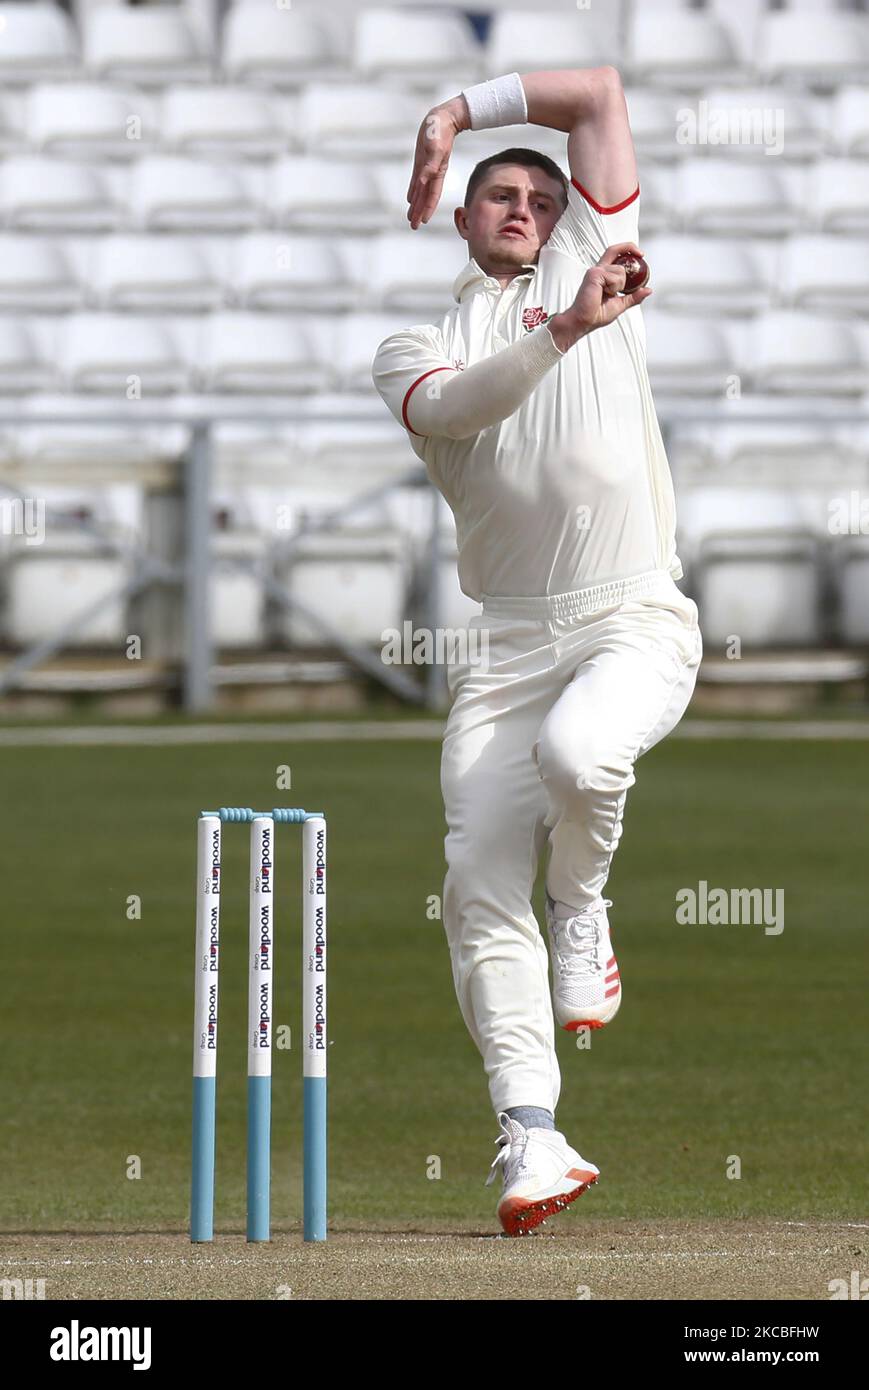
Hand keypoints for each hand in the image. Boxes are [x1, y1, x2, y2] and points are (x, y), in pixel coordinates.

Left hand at [406, 96, 468, 229]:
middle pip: (425, 197)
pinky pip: (417, 180)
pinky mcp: (422, 161)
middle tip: (412, 227)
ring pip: (420, 191)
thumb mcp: (436, 147)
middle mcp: (432, 173)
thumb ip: (431, 165)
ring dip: (415, 204)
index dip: (426, 209)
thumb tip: (424, 181)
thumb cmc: (440, 130)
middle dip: (418, 212)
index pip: (431, 195)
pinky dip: (414, 191)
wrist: (444, 117)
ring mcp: (427, 168)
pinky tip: (410, 199)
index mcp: (436, 172)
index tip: (421, 222)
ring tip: (410, 217)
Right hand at [548, 243, 651, 348]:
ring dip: (620, 285)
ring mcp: (595, 271)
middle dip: (629, 248)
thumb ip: (633, 297)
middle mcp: (598, 269)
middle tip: (642, 254)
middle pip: (615, 251)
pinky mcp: (594, 274)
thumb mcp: (620, 304)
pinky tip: (604, 294)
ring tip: (607, 294)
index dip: (627, 250)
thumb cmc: (596, 315)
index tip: (640, 255)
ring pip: (620, 270)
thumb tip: (648, 290)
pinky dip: (614, 287)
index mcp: (602, 275)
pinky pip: (614, 278)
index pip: (614, 255)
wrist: (583, 321)